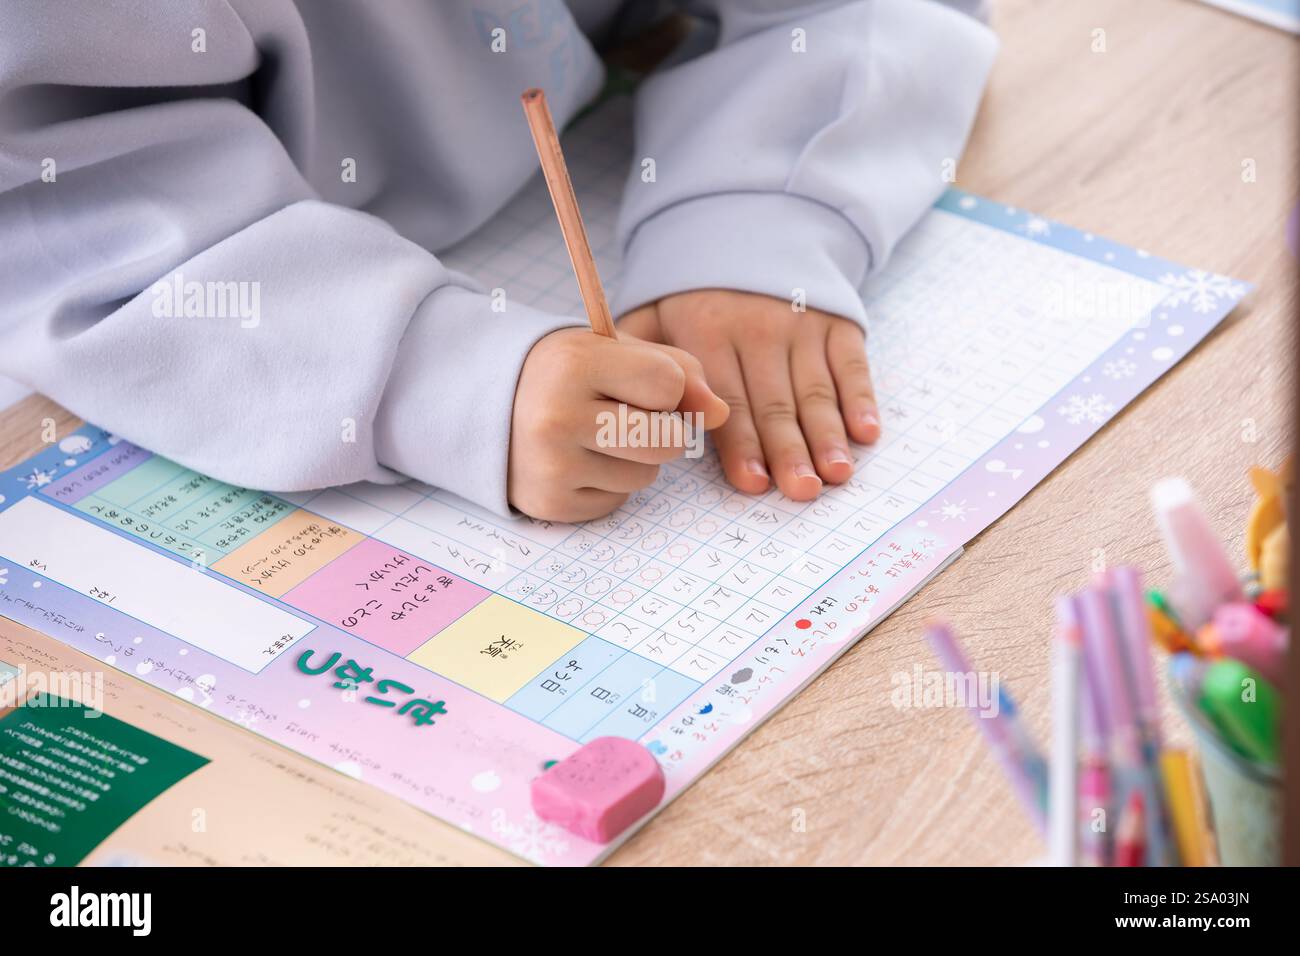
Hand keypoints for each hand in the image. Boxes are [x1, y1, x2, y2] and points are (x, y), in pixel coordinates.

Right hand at [508, 328, 729, 521]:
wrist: (487, 406)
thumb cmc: (567, 374)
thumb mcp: (616, 351)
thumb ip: (678, 370)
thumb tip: (720, 414)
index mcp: (575, 363)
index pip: (669, 384)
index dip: (669, 386)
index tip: (638, 382)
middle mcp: (557, 416)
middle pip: (668, 440)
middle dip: (662, 429)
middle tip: (624, 414)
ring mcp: (552, 466)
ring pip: (647, 477)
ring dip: (635, 460)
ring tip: (593, 436)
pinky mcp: (551, 504)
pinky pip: (618, 502)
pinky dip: (608, 484)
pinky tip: (577, 461)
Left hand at [619, 290, 879, 500]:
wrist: (750, 233)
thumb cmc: (694, 297)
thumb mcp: (655, 312)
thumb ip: (636, 357)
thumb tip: (614, 406)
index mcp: (707, 331)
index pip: (726, 399)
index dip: (741, 443)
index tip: (751, 481)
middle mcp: (758, 328)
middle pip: (775, 402)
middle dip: (789, 450)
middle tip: (800, 490)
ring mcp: (801, 325)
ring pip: (815, 390)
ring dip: (827, 435)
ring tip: (836, 474)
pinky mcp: (837, 323)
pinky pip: (852, 366)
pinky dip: (861, 399)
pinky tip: (865, 433)